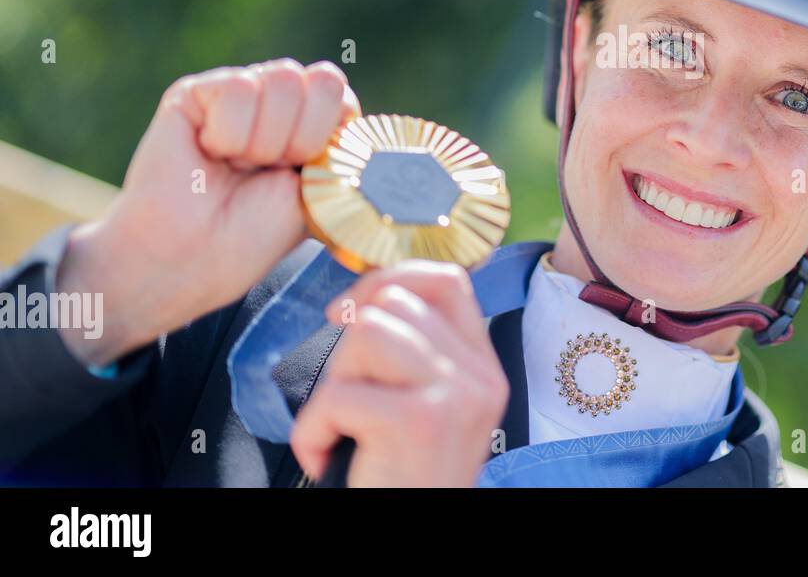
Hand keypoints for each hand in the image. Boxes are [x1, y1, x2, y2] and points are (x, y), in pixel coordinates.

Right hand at [57, 59, 359, 365]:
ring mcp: (237, 93)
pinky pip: (239, 88)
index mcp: (310, 124)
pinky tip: (209, 154)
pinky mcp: (196, 92)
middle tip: (268, 172)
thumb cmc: (251, 237)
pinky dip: (230, 134)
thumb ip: (345, 156)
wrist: (191, 259)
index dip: (330, 135)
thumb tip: (387, 148)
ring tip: (237, 167)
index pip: (340, 93)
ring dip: (266, 141)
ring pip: (284, 79)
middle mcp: (276, 102)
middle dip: (303, 139)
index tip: (304, 174)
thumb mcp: (318, 196)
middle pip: (323, 79)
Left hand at [290, 261, 509, 487]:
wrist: (412, 540)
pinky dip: (312, 428)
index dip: (391, 279)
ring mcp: (455, 395)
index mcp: (483, 366)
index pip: (447, 280)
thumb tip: (368, 294)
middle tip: (347, 399)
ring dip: (333, 382)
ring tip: (341, 426)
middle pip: (394, 303)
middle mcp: (480, 376)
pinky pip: (338, 392)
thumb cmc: (401, 477)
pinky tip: (325, 454)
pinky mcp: (419, 421)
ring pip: (367, 332)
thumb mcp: (424, 405)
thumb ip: (416, 351)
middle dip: (348, 347)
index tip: (354, 310)